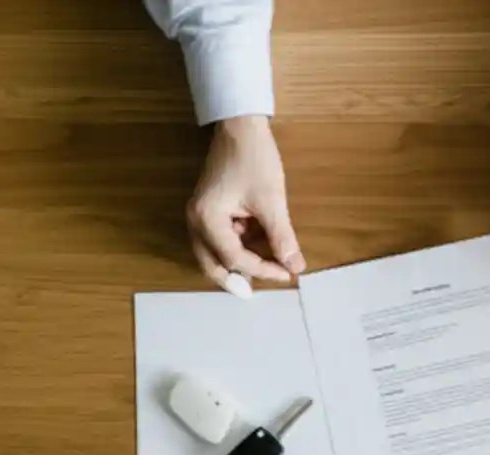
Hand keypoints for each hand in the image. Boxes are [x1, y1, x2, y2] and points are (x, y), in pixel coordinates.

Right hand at [187, 116, 304, 287]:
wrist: (240, 125)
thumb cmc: (254, 158)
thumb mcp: (271, 200)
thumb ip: (282, 237)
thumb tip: (295, 266)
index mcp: (206, 219)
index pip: (234, 258)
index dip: (263, 270)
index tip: (287, 273)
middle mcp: (195, 221)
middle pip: (213, 265)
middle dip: (238, 279)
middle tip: (258, 294)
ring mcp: (198, 215)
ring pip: (214, 254)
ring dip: (239, 265)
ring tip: (264, 271)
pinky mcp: (207, 210)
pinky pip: (219, 239)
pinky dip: (237, 248)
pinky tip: (258, 250)